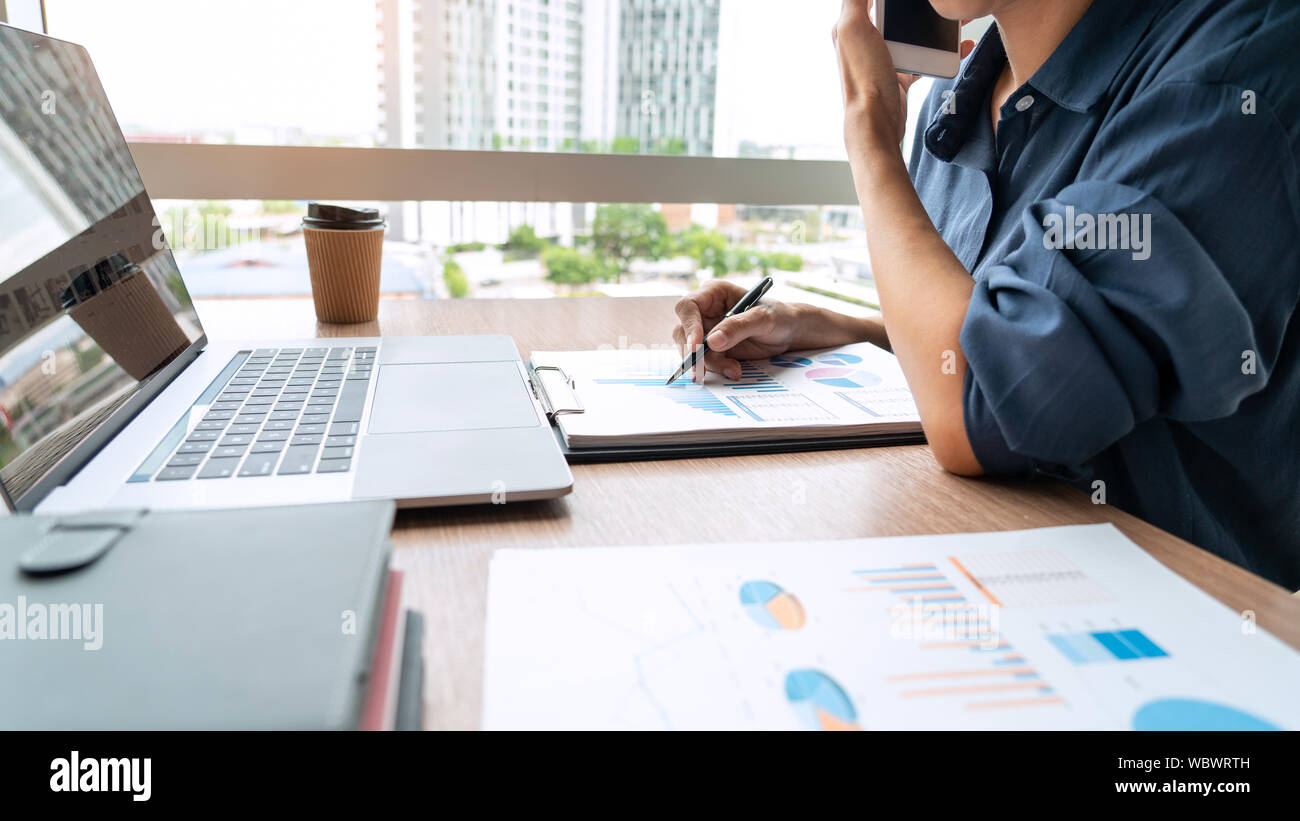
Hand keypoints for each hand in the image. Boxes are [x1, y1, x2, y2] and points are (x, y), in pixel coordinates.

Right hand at [672, 280, 803, 380]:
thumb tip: (712, 341)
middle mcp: (705, 310)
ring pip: (690, 349)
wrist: (787, 333)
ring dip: (708, 363)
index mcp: (714, 293)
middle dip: (693, 352)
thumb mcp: (763, 319)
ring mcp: (706, 330)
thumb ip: (738, 327)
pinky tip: (733, 370)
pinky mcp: (712, 349)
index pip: (688, 306)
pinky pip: (704, 361)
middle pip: (683, 331)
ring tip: (733, 369)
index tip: (697, 346)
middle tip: (704, 367)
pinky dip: (716, 368)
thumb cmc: (778, 317)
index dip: (689, 326)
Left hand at [832, 1, 975, 146]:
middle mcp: (865, 41)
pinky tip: (958, 46)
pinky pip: (924, 57)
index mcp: (851, 26)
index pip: (872, 0)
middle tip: (940, 4)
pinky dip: (942, 53)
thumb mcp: (853, 28)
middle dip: (917, 9)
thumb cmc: (864, 78)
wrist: (877, 122)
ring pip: (913, 34)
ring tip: (955, 20)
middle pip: (895, 15)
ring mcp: (884, 58)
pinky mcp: (900, 75)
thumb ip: (856, 0)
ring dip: (935, 27)